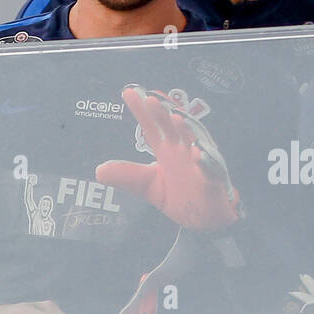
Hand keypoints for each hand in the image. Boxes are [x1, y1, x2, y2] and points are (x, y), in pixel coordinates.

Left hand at [95, 85, 241, 230]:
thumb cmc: (181, 196)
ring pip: (195, 141)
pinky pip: (210, 169)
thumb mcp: (148, 186)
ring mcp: (200, 162)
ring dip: (187, 129)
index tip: (129, 92)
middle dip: (164, 112)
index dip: (142, 110)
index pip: (152, 125)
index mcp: (167, 149)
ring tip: (175, 117)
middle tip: (152, 99)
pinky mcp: (214, 179)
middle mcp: (184, 150)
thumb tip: (99, 171)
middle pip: (173, 127)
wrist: (205, 221)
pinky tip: (197, 153)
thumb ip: (128, 176)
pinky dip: (205, 161)